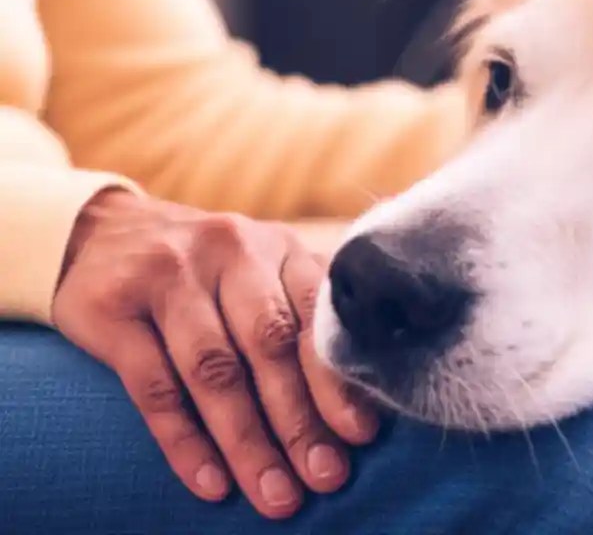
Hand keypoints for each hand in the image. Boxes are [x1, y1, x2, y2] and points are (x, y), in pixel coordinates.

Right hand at [52, 190, 378, 518]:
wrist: (100, 231)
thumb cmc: (208, 272)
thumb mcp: (262, 273)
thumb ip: (305, 318)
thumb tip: (359, 407)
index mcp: (278, 248)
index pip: (317, 315)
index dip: (339, 378)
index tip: (360, 435)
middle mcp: (230, 252)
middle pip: (270, 344)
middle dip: (300, 420)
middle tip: (324, 478)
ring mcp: (169, 275)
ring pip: (215, 369)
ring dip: (247, 440)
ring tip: (274, 494)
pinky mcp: (112, 306)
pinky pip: (152, 385)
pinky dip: (184, 441)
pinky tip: (210, 482)